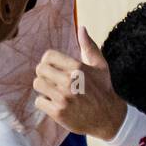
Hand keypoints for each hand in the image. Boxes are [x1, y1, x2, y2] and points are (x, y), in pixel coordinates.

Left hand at [33, 24, 125, 140]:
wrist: (108, 118)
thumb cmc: (103, 89)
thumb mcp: (100, 66)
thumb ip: (89, 46)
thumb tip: (82, 28)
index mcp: (78, 67)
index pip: (48, 56)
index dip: (49, 61)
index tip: (54, 67)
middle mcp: (69, 81)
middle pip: (40, 69)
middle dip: (45, 74)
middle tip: (53, 80)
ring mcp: (63, 97)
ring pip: (38, 85)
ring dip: (43, 88)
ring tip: (53, 91)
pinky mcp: (58, 112)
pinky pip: (39, 102)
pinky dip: (45, 103)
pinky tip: (55, 103)